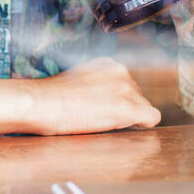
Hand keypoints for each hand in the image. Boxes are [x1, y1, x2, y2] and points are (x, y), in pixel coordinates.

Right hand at [0, 58, 160, 135]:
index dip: (117, 99)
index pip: (126, 84)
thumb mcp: (77, 81)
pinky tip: (129, 129)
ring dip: (130, 117)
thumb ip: (96, 85)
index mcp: (108, 64)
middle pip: (137, 95)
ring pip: (143, 107)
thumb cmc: (51, 97)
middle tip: (102, 118)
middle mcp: (121, 71)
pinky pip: (151, 118)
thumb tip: (104, 99)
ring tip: (105, 123)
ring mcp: (126, 89)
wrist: (43, 103)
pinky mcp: (128, 108)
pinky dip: (143, 125)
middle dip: (125, 107)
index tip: (104, 108)